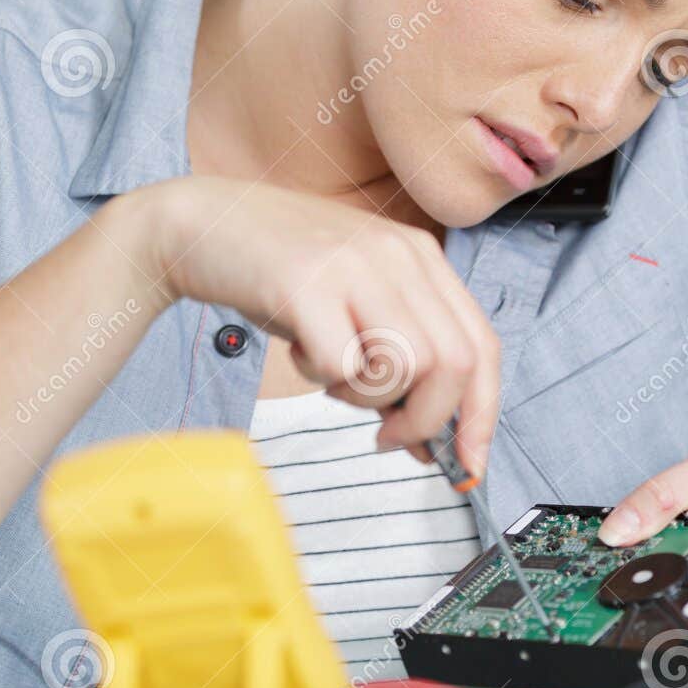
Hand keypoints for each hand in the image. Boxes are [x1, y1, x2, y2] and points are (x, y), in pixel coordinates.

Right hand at [139, 176, 499, 471]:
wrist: (204, 222)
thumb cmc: (283, 276)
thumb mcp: (358, 307)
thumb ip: (402, 361)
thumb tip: (431, 444)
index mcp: (422, 258)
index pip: (483, 346)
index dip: (481, 415)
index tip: (466, 464)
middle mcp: (400, 255)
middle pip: (455, 364)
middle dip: (427, 422)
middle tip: (387, 437)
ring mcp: (356, 266)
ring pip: (407, 367)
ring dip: (370, 400)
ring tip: (333, 378)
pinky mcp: (307, 282)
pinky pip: (341, 364)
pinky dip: (323, 379)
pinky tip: (301, 350)